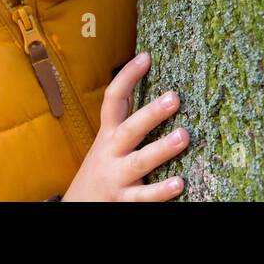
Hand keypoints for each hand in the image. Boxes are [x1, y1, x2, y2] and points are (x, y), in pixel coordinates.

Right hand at [61, 51, 189, 200]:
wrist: (79, 207)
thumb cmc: (103, 169)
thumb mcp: (108, 144)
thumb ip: (127, 123)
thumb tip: (157, 94)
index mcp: (108, 134)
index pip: (114, 99)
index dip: (127, 77)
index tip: (146, 56)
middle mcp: (111, 152)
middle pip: (130, 129)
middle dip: (151, 113)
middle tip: (175, 97)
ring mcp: (116, 177)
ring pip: (140, 161)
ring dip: (162, 149)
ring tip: (184, 136)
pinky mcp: (123, 201)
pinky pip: (144, 196)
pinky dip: (160, 191)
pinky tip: (179, 184)